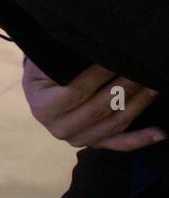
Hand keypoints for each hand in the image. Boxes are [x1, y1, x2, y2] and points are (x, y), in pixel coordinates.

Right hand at [22, 59, 165, 150]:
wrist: (39, 91)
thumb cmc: (44, 72)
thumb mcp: (43, 65)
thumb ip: (61, 63)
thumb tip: (94, 53)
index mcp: (43, 108)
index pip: (76, 92)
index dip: (98, 76)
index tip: (117, 60)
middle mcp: (59, 128)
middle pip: (99, 109)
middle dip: (124, 89)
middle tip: (140, 72)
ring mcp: (77, 139)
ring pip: (114, 124)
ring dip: (137, 106)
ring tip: (152, 88)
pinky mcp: (94, 144)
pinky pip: (120, 144)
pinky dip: (141, 139)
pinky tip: (160, 132)